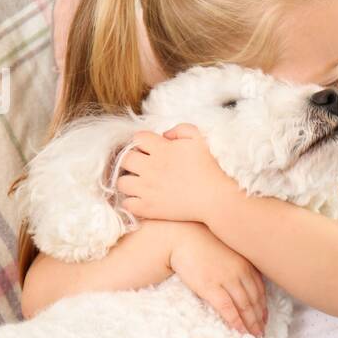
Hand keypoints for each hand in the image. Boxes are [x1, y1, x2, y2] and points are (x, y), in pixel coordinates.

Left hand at [115, 124, 234, 223]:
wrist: (216, 199)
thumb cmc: (210, 168)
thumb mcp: (199, 139)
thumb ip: (180, 130)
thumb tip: (165, 135)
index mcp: (161, 149)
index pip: (137, 138)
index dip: (142, 142)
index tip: (150, 149)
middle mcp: (150, 168)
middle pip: (124, 159)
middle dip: (132, 160)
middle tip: (142, 166)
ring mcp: (148, 189)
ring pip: (121, 182)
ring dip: (129, 181)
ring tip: (140, 184)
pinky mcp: (149, 208)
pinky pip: (127, 203)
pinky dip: (132, 201)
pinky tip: (142, 199)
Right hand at [168, 223, 266, 336]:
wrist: (180, 237)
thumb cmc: (200, 242)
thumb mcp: (226, 250)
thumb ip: (237, 263)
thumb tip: (241, 279)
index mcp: (245, 262)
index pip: (260, 289)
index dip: (263, 306)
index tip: (265, 317)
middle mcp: (240, 271)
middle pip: (255, 300)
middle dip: (260, 318)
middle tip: (262, 332)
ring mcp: (227, 279)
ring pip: (245, 306)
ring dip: (251, 323)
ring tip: (254, 336)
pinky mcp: (211, 287)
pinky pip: (228, 309)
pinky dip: (236, 321)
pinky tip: (240, 331)